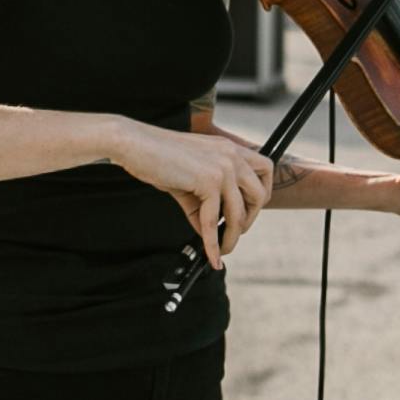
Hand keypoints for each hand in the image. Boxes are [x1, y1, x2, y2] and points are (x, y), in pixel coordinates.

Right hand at [113, 118, 272, 264]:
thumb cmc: (157, 157)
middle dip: (249, 219)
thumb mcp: (189, 177)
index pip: (265, 168)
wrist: (134, 144)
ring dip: (231, 238)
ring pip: (239, 214)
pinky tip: (212, 256)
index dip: (262, 193)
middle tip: (233, 233)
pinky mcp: (208, 181)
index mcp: (229, 148)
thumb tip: (209, 231)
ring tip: (222, 250)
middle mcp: (231, 155)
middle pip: (259, 195)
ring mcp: (222, 168)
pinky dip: (212, 244)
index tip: (249, 211)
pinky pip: (213, 221)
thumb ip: (204, 199)